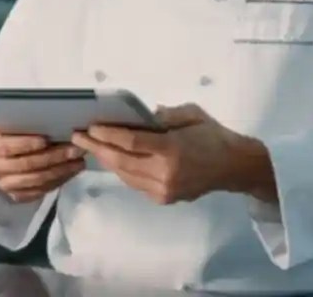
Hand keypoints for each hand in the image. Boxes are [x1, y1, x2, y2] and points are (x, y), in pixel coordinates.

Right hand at [0, 128, 85, 203]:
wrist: (3, 156)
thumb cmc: (13, 135)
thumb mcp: (13, 126)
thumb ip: (27, 124)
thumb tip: (55, 119)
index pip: (7, 146)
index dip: (27, 144)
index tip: (46, 140)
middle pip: (26, 164)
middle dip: (54, 157)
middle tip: (75, 149)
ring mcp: (5, 184)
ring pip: (35, 180)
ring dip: (60, 171)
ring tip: (78, 161)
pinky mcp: (16, 196)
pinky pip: (40, 191)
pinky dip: (58, 181)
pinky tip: (71, 171)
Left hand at [70, 103, 275, 204]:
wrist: (235, 167)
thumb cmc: (213, 135)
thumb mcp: (191, 114)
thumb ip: (164, 115)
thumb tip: (137, 116)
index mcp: (172, 149)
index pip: (130, 143)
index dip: (107, 135)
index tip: (89, 127)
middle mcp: (165, 173)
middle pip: (122, 161)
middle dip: (97, 148)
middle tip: (77, 137)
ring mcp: (164, 189)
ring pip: (125, 175)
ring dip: (105, 160)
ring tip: (89, 146)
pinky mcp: (164, 198)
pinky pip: (134, 183)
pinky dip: (121, 170)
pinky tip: (111, 159)